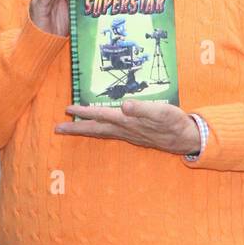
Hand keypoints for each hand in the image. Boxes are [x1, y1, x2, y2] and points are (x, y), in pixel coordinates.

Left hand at [56, 100, 200, 155]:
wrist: (186, 138)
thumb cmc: (174, 122)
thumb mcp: (161, 112)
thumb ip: (142, 108)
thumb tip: (124, 106)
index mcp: (127, 122)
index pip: (101, 115)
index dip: (84, 112)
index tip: (68, 109)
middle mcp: (124, 130)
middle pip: (95, 129)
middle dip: (76, 128)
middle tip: (57, 128)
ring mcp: (128, 135)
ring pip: (101, 133)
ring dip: (85, 130)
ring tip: (70, 129)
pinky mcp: (133, 135)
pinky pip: (109, 134)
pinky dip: (98, 131)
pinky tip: (96, 130)